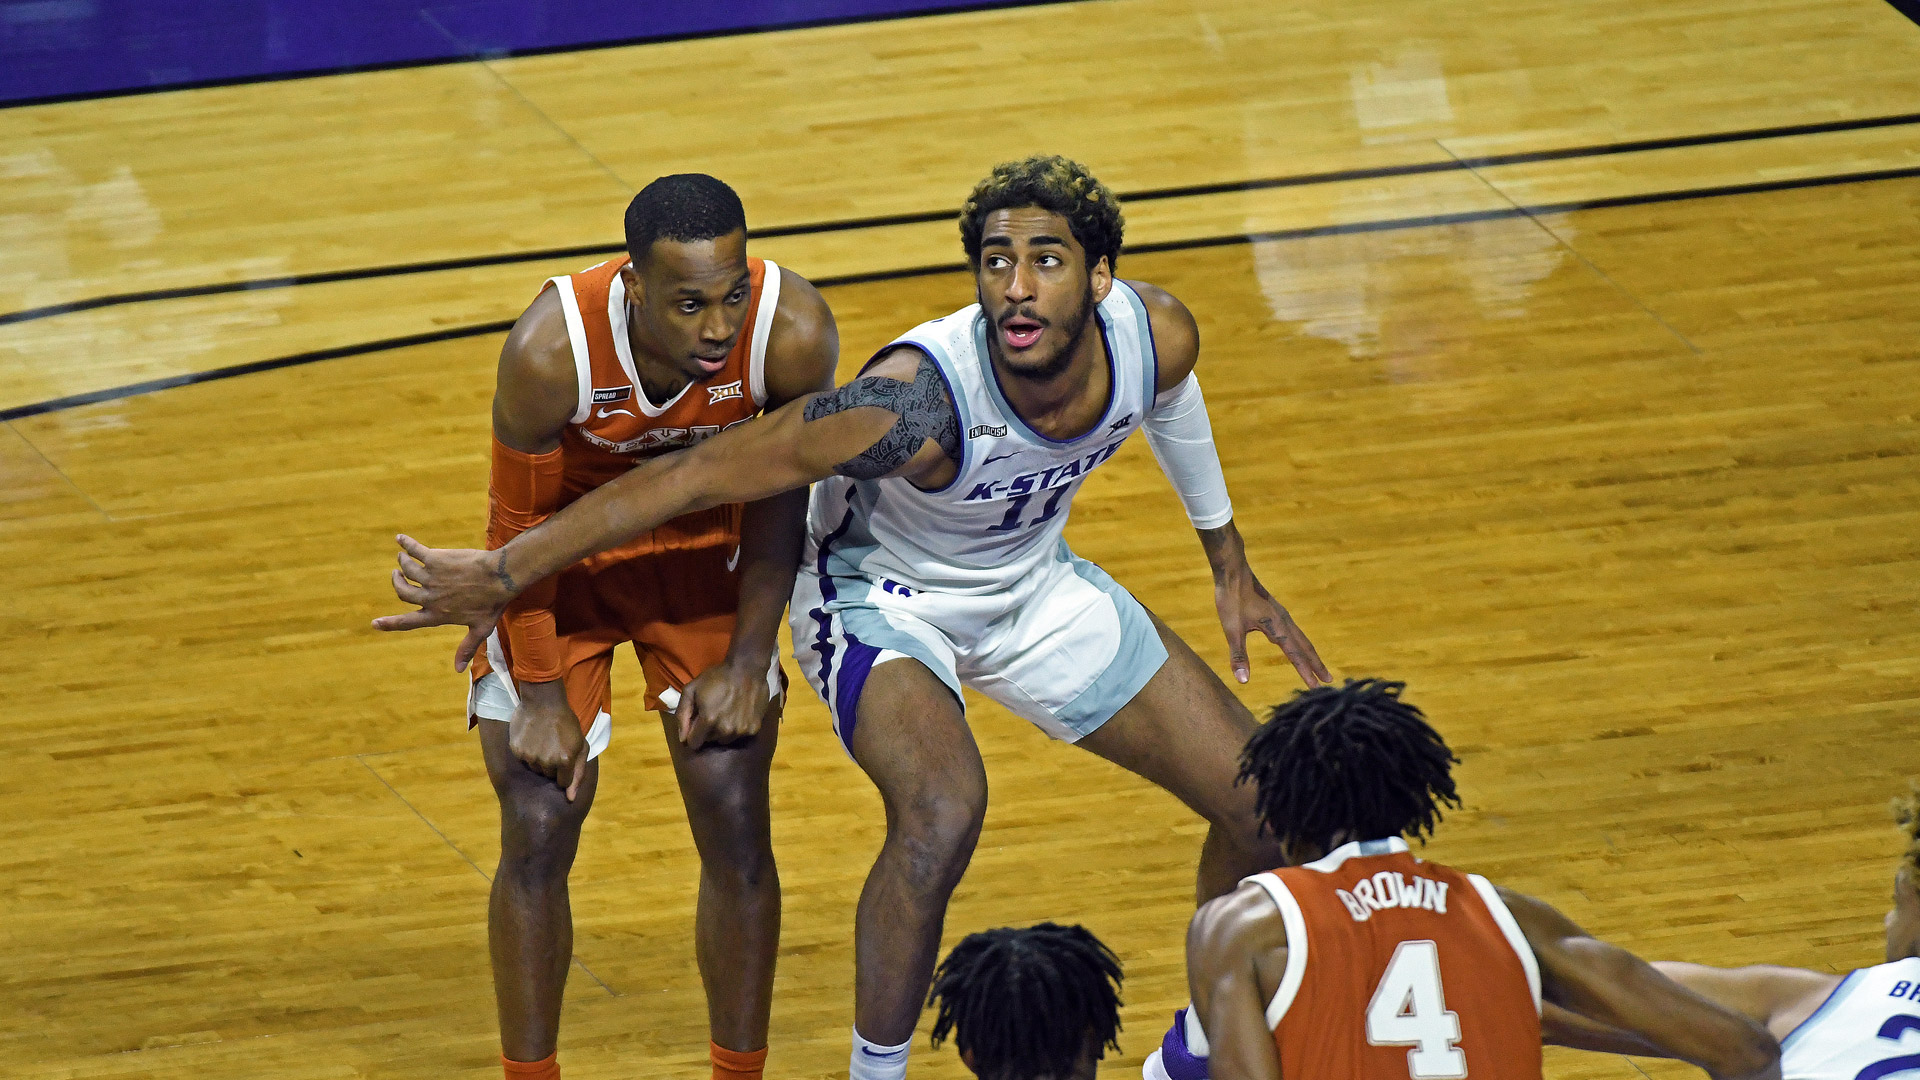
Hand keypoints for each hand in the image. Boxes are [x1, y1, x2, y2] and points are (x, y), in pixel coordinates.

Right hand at [372, 534, 515, 670]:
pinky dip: (406, 544)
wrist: (501, 576)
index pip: (409, 622)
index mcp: (438, 615)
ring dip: (402, 562)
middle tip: (396, 574)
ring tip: (403, 557)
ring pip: (407, 569)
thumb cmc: (493, 603)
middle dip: (396, 583)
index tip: (375, 624)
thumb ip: (466, 647)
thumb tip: (458, 670)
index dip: (390, 624)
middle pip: (402, 591)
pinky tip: (401, 538)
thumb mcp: (480, 629)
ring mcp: (431, 577)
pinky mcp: (436, 559)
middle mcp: (430, 597)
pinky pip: (415, 550)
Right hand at [509, 680, 588, 800]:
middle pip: (549, 776)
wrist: (544, 700)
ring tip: (543, 740)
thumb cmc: (567, 722)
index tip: (564, 758)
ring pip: (535, 769)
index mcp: (565, 761)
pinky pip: (523, 759)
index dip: (565, 771)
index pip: (563, 782)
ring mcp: (530, 756)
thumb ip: (578, 773)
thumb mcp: (581, 744)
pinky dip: (527, 751)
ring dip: (539, 759)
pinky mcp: (516, 750)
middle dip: (552, 765)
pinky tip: (532, 737)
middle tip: (554, 745)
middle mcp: (546, 762)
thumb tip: (570, 799)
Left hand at [675, 657, 775, 750]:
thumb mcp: (691, 689)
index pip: (694, 743)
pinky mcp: (754, 729)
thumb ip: (682, 714)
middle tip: (713, 712)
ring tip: (726, 713)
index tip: (697, 723)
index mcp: (709, 720)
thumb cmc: (717, 677)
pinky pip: (740, 736)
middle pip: (709, 741)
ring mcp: (741, 731)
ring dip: (722, 730)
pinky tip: (738, 713)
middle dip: (707, 730)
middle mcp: (725, 730)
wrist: (747, 668)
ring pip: (725, 740)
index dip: (692, 734)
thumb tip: (682, 739)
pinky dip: (737, 728)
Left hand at [1214, 567, 1329, 687]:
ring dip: (1311, 654)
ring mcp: (1282, 615)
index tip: (1316, 687)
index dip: (1305, 672)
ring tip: (1318, 667)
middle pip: (1305, 647)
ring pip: (1301, 638)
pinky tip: (1297, 645)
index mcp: (1276, 628)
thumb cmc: (1231, 600)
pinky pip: (1294, 631)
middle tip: (1329, 680)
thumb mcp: (1231, 630)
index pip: (1295, 655)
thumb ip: (1239, 656)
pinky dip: (1302, 643)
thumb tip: (1243, 681)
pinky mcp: (1276, 612)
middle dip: (1316, 664)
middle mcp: (1284, 622)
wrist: (1233, 572)